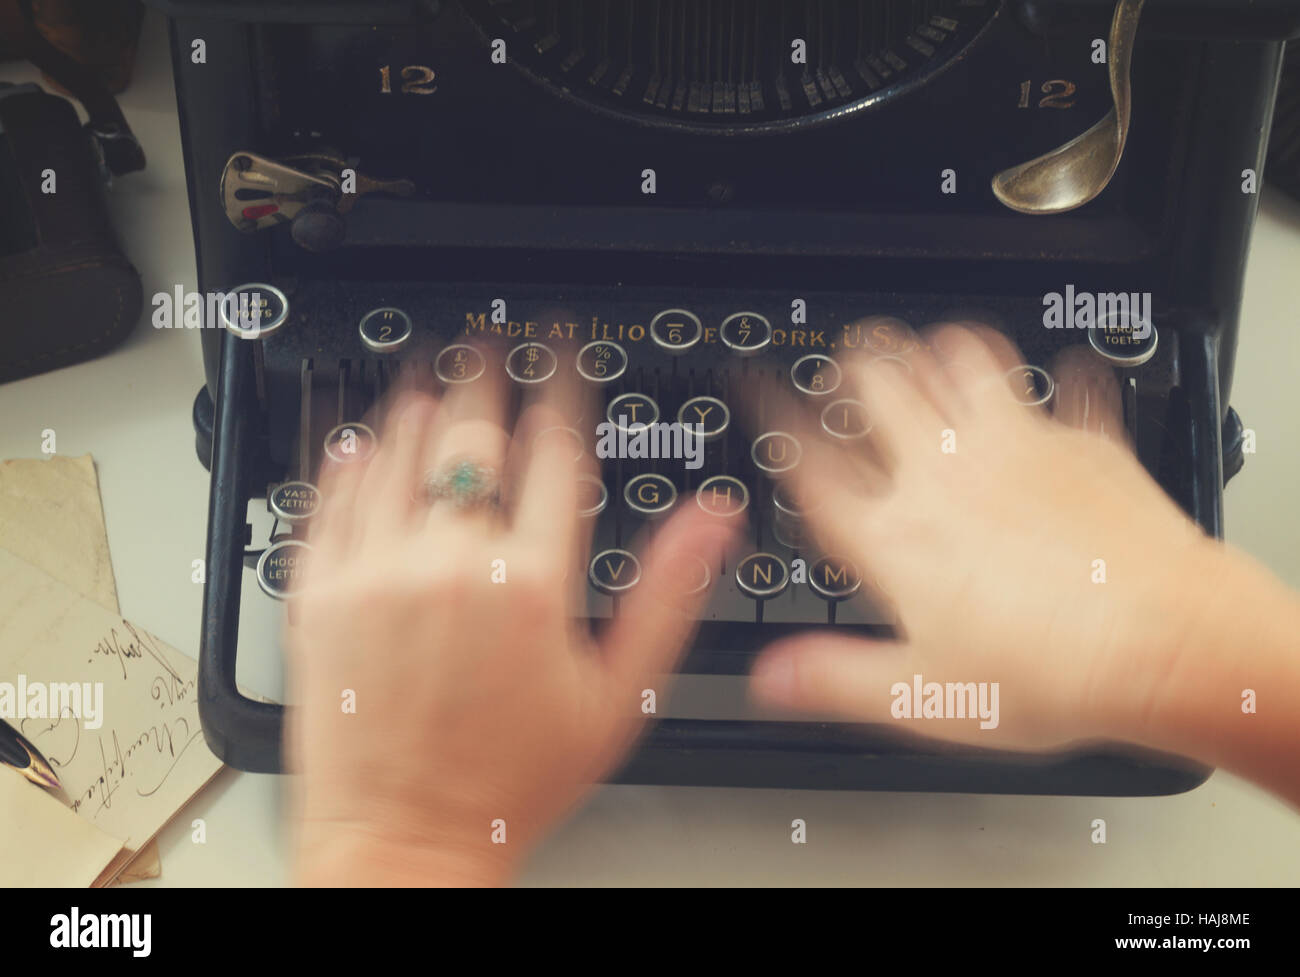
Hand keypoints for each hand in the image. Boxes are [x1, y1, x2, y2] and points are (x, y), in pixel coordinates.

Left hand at [285, 363, 736, 884]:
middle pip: (470, 428)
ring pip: (396, 448)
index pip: (554, 447)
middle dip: (485, 370)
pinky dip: (349, 452)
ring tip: (432, 369)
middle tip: (491, 341)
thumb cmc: (511, 778)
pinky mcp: (317, 592)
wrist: (405, 837)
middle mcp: (449, 565)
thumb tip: (711, 518)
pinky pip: (330, 495)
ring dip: (418, 398)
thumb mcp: (618, 695)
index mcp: (532, 585)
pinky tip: (364, 431)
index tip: (561, 352)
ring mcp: (375, 573)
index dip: (561, 383)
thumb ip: (668, 593)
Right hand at [750, 322, 1224, 750]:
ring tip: (924, 348)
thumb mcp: (924, 695)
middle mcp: (947, 475)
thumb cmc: (1053, 671)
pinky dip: (1051, 373)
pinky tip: (1056, 375)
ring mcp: (1015, 446)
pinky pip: (1059, 380)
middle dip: (849, 364)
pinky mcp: (1080, 440)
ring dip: (934, 347)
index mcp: (896, 534)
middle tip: (842, 364)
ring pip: (958, 359)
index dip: (776, 420)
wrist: (1165, 640)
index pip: (812, 463)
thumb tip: (774, 675)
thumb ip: (836, 677)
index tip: (764, 393)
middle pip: (878, 386)